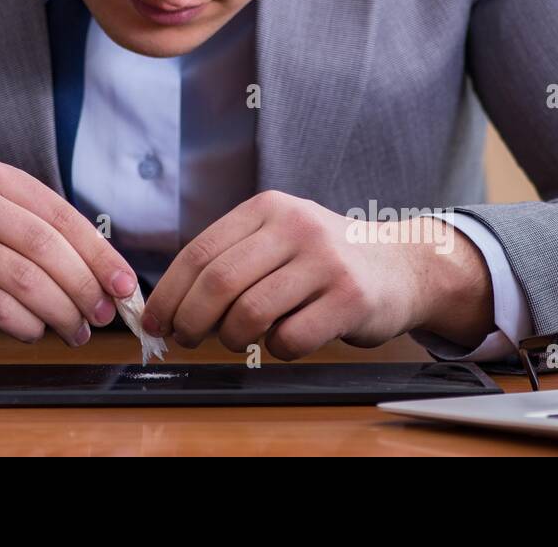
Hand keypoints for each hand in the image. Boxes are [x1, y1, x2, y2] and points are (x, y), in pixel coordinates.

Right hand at [0, 160, 136, 348]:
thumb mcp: (6, 226)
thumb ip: (54, 241)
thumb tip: (114, 279)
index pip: (61, 216)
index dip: (99, 254)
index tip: (124, 285)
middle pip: (45, 248)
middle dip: (84, 287)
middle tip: (103, 315)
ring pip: (25, 281)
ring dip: (62, 313)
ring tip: (76, 331)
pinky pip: (0, 308)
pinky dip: (29, 326)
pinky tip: (36, 332)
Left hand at [141, 190, 493, 359]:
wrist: (402, 264)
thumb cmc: (324, 258)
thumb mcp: (279, 236)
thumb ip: (232, 257)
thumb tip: (171, 302)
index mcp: (267, 208)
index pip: (201, 251)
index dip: (171, 292)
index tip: (156, 320)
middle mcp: (295, 227)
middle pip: (219, 283)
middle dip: (191, 320)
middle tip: (186, 339)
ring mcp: (325, 262)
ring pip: (250, 313)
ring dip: (232, 338)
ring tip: (236, 339)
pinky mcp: (350, 298)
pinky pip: (291, 338)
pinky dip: (277, 349)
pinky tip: (285, 340)